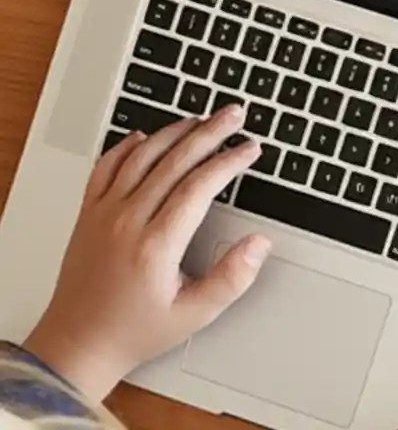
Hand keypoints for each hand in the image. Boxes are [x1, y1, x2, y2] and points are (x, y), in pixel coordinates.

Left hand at [23, 104, 268, 401]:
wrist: (78, 343)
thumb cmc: (134, 331)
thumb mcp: (195, 315)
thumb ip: (232, 279)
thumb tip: (258, 244)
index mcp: (156, 245)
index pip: (200, 186)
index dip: (229, 161)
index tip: (250, 149)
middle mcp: (126, 221)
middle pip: (174, 160)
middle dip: (210, 132)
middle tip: (233, 115)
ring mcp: (103, 214)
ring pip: (141, 157)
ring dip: (174, 132)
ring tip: (200, 118)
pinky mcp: (87, 215)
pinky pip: (105, 167)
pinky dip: (126, 146)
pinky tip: (144, 137)